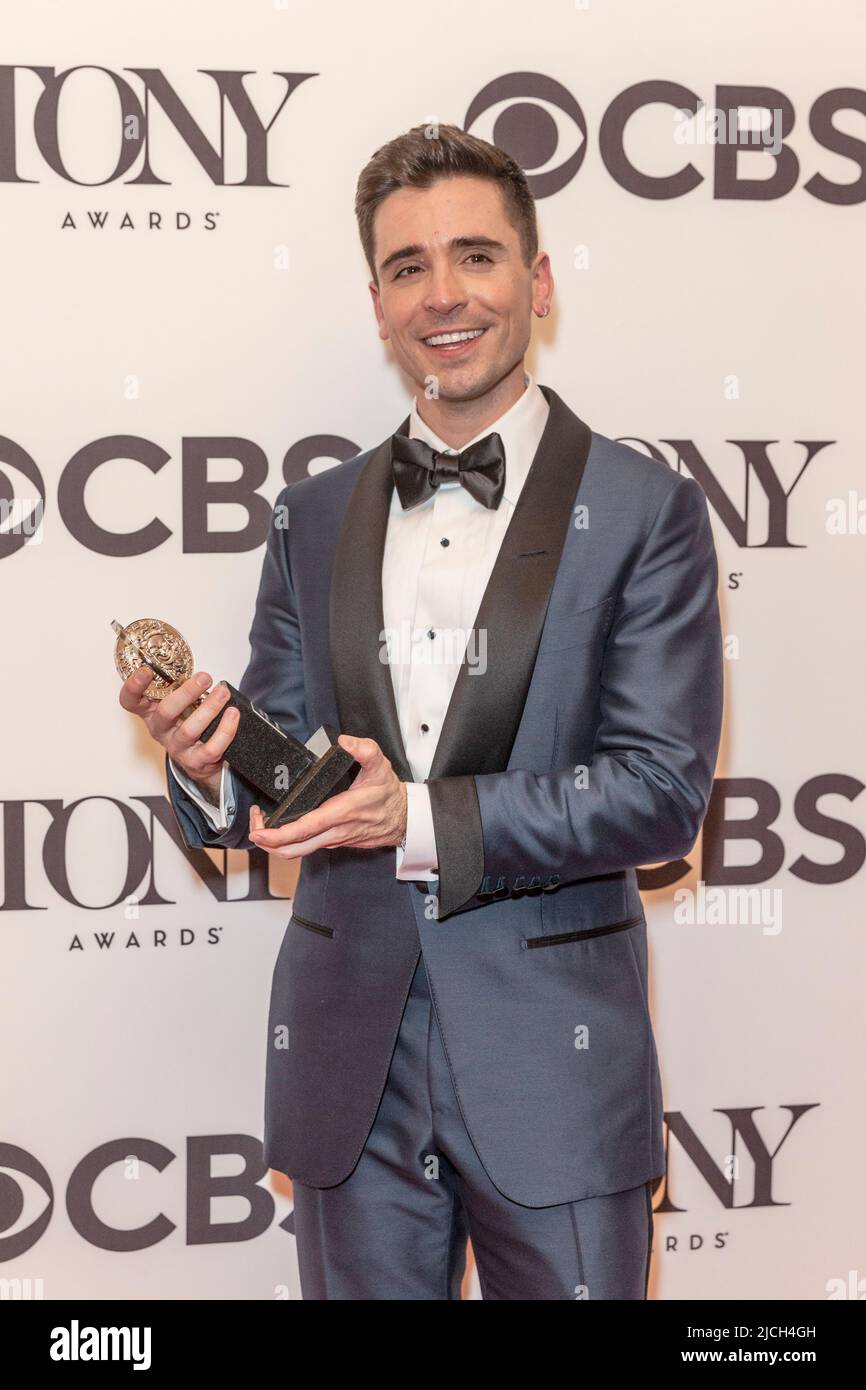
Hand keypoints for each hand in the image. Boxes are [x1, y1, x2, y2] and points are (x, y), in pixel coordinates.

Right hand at [118, 666, 239, 797]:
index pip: (130, 701)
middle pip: (165, 712)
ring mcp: (178, 748)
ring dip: (210, 708)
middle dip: (186, 693)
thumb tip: (197, 668)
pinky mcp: (197, 762)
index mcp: (150, 712)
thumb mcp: (179, 705)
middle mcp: (160, 730)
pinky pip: (212, 747)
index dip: (133, 686)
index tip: (146, 670)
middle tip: (205, 677)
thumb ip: (180, 687)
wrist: (202, 760)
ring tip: (224, 692)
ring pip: (190, 730)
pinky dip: (225, 729)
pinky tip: (233, 714)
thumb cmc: (190, 722)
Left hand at [248, 734, 407, 859]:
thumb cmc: (389, 794)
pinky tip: (281, 828)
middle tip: (254, 827)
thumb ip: (364, 750)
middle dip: (267, 843)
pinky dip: (289, 842)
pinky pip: (307, 847)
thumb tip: (344, 742)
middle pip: (294, 849)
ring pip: (298, 851)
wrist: (404, 818)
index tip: (260, 830)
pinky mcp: (334, 842)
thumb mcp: (380, 766)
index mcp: (341, 813)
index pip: (304, 829)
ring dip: (276, 844)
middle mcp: (335, 831)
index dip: (279, 834)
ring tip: (262, 826)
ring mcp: (333, 840)